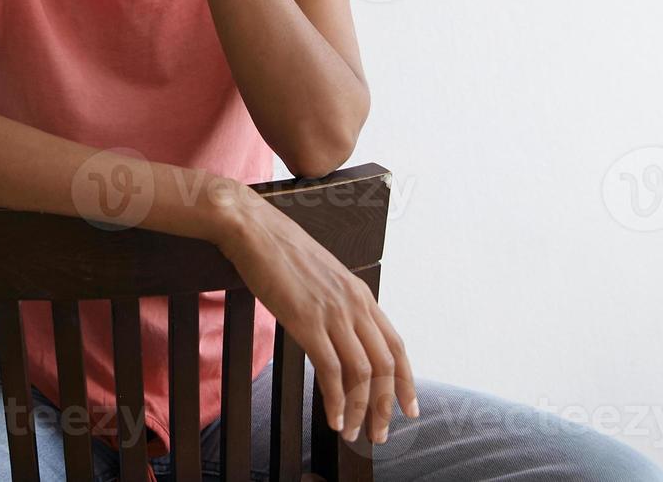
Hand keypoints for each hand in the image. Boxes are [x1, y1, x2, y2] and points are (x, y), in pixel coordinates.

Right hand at [213, 185, 418, 445]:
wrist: (255, 229)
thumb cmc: (281, 251)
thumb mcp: (322, 277)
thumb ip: (337, 304)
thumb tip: (339, 334)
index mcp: (360, 294)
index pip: (396, 345)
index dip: (406, 381)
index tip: (407, 407)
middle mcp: (355, 304)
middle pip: (386, 366)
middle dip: (386, 405)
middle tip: (379, 432)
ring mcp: (333, 313)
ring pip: (362, 373)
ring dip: (361, 410)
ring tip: (353, 432)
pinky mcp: (307, 322)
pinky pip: (332, 370)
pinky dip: (336, 400)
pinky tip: (333, 416)